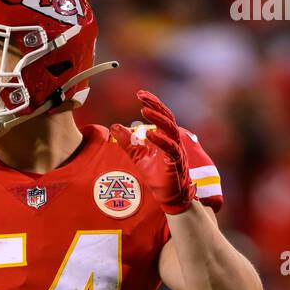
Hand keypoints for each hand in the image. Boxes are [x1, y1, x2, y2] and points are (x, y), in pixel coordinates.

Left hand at [110, 90, 195, 214]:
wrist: (168, 196)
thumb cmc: (157, 176)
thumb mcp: (138, 156)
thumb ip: (128, 141)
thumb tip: (113, 126)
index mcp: (166, 136)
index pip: (161, 114)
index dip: (152, 103)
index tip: (140, 93)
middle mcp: (173, 139)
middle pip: (167, 116)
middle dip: (154, 105)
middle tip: (141, 96)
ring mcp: (176, 150)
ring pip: (170, 128)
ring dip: (157, 118)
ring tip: (144, 110)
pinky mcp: (176, 162)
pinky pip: (170, 148)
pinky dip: (160, 140)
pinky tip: (149, 134)